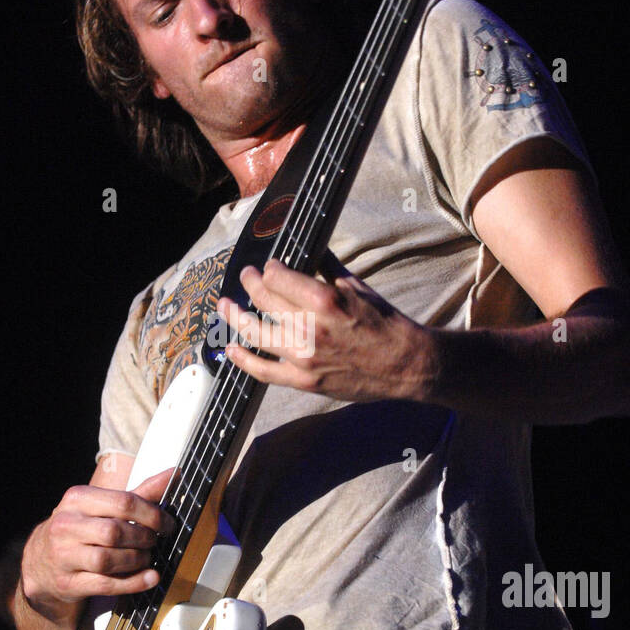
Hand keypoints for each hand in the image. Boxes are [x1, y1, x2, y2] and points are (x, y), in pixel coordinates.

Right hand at [20, 467, 175, 623]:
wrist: (42, 560)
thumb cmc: (82, 528)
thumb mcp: (104, 506)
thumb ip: (139, 493)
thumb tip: (174, 474)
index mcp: (77, 499)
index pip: (123, 502)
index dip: (153, 515)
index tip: (168, 525)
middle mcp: (66, 525)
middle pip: (115, 532)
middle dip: (143, 538)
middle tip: (154, 542)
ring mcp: (63, 555)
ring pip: (107, 560)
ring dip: (136, 561)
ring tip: (147, 558)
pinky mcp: (66, 583)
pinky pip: (104, 584)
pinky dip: (133, 583)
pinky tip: (149, 578)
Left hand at [215, 258, 437, 402]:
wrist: (405, 364)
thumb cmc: (384, 322)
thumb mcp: (357, 287)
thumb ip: (327, 267)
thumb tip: (308, 248)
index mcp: (323, 300)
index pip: (278, 277)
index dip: (270, 269)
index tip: (270, 266)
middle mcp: (309, 328)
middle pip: (263, 300)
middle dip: (250, 283)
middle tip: (247, 276)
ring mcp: (303, 356)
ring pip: (254, 332)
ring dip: (234, 316)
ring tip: (224, 305)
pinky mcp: (303, 380)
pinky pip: (264, 371)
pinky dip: (243, 360)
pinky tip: (231, 349)